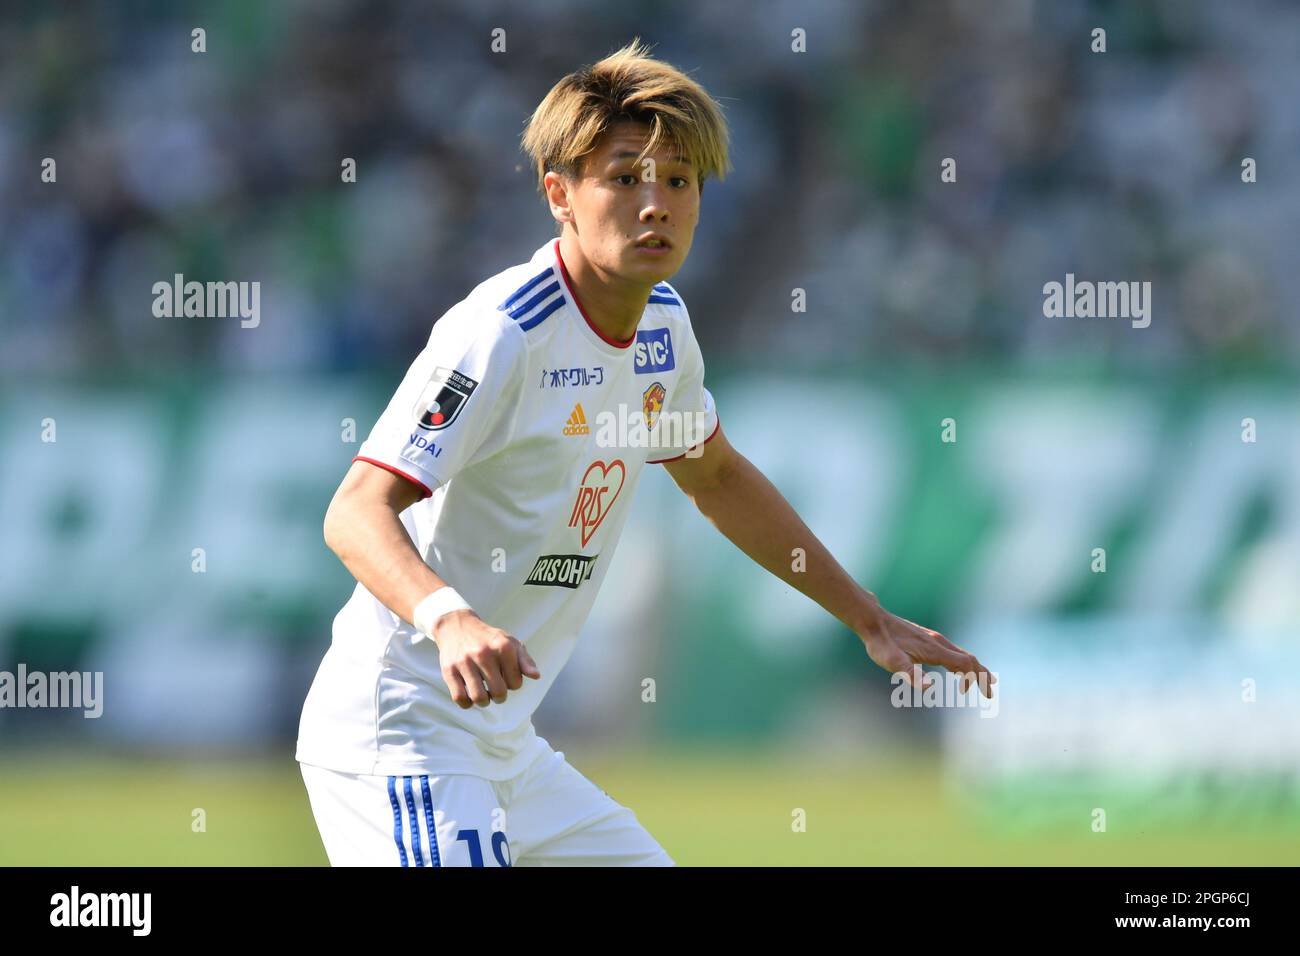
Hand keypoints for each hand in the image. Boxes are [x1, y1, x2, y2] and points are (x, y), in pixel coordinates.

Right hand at [431, 609, 540, 708]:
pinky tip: (469, 696)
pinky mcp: (449, 670)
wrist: (457, 626)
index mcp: (503, 647)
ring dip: (484, 702)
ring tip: (483, 694)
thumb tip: (536, 676)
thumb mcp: (510, 643)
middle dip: (499, 697)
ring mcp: (465, 662)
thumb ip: (525, 660)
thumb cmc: (488, 639)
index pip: (516, 683)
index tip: (506, 677)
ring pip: (479, 698)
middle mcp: (484, 653)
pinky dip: (466, 704)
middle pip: (499, 693)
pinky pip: (460, 698)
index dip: (512, 684)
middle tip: (496, 691)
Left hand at [855, 597, 994, 697]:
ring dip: (973, 669)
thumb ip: (911, 675)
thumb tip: (929, 688)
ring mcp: (934, 638)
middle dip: (981, 676)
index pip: (965, 665)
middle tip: (990, 693)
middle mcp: (938, 642)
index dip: (976, 680)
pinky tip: (956, 669)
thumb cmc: (881, 644)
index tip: (983, 695)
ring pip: (961, 654)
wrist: (872, 621)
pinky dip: (961, 662)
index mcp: (934, 650)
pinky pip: (951, 651)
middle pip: (969, 659)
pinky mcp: (927, 638)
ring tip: (979, 682)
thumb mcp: (892, 663)